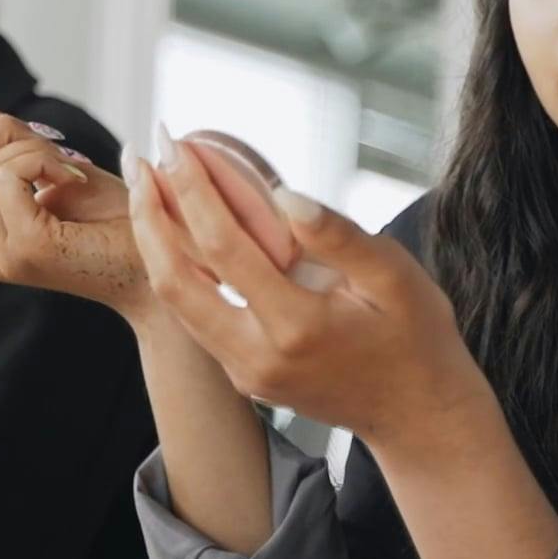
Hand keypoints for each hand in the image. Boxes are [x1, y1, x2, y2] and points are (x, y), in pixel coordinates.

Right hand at [0, 77, 153, 316]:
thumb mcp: (54, 167)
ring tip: (67, 167)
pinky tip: (73, 177)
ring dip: (28, 146)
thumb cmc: (121, 218)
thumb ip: (8, 144)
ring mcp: (1, 254)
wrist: (163, 260)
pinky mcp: (26, 247)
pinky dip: (40, 159)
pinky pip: (5, 174)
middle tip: (45, 142)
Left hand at [124, 135, 490, 445]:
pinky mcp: (242, 377)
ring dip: (153, 239)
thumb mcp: (395, 276)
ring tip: (145, 183)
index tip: (178, 143)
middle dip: (149, 212)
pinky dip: (177, 265)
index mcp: (297, 327)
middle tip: (139, 155)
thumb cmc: (415, 337)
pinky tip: (174, 226)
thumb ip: (337, 235)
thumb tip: (283, 193)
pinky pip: (195, 315)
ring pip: (176, 301)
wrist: (418, 415)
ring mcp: (245, 373)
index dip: (195, 189)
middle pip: (176, 278)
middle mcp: (258, 357)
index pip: (225, 246)